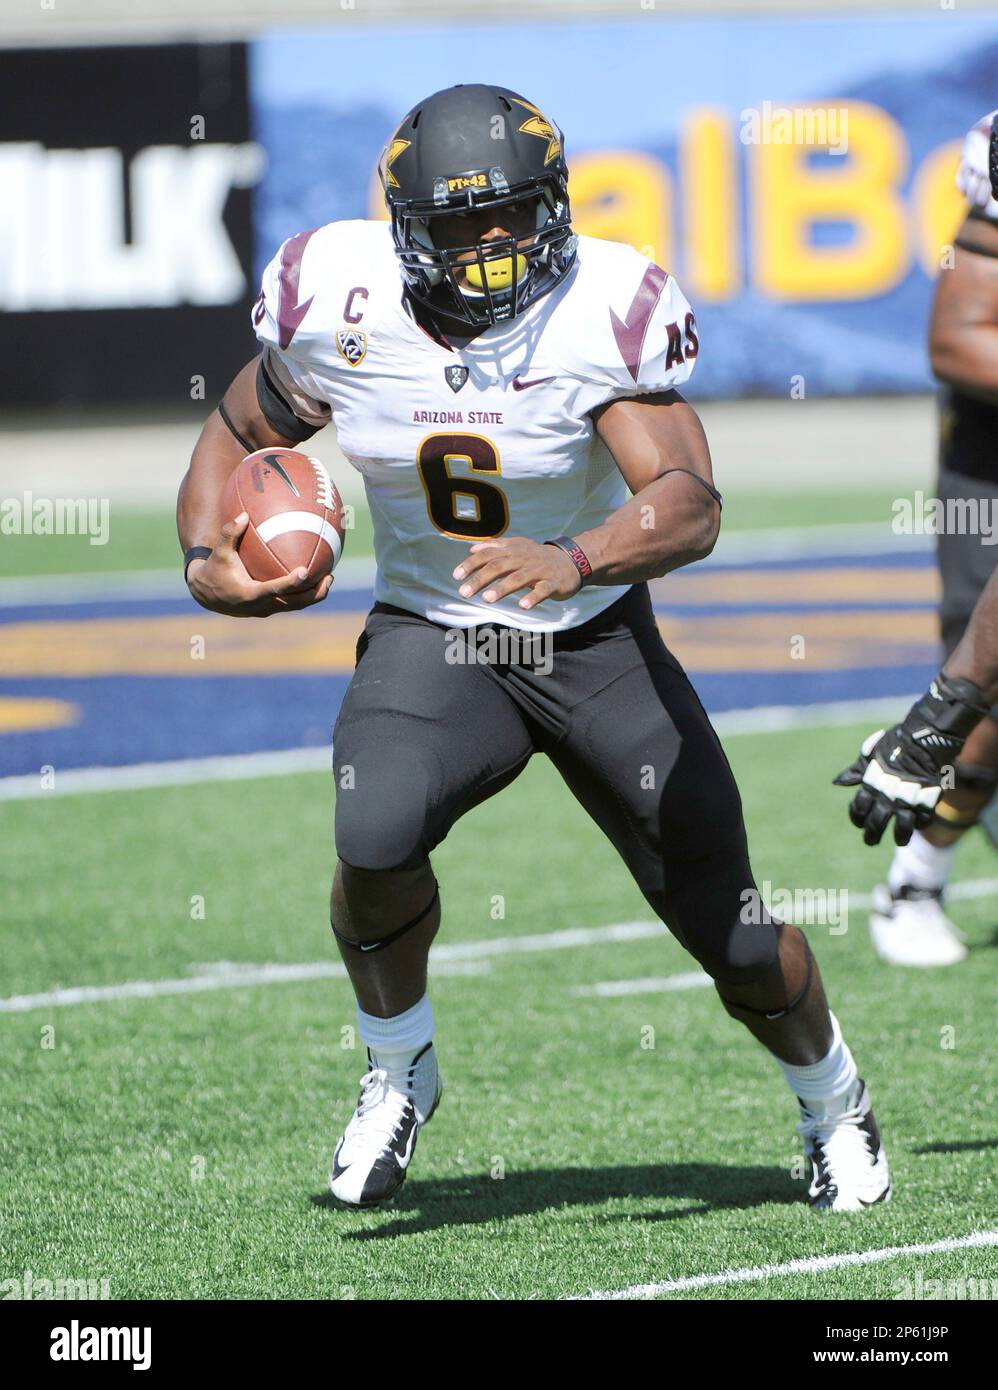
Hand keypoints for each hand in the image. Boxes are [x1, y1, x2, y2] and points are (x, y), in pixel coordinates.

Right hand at [187, 513, 332, 616]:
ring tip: (328, 579)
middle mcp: (261, 605)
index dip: (290, 582)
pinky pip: (291, 602)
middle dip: (314, 592)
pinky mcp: (269, 608)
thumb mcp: (219, 551)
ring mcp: (267, 609)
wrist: (207, 595)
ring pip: (296, 605)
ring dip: (314, 595)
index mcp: (250, 594)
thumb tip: (243, 514)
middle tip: (329, 577)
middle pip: (294, 603)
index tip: (305, 571)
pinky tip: (314, 578)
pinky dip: (304, 593)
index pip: (274, 589)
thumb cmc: (214, 570)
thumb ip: (230, 532)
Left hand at [452, 537, 581, 610]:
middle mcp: (523, 559)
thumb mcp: (517, 546)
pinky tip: (522, 606)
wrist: (572, 560)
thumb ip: (495, 546)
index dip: (471, 563)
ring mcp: (539, 571)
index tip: (456, 575)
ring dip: (502, 588)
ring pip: (519, 578)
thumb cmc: (538, 557)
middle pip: (499, 566)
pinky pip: (542, 590)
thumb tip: (472, 548)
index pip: (488, 554)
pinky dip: (533, 597)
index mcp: (513, 550)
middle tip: (464, 592)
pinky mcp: (553, 583)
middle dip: (480, 578)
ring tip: (487, 599)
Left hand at [833, 674, 988, 845]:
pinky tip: (917, 825)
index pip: (859, 808)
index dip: (856, 818)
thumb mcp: (871, 753)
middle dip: (871, 835)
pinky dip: (920, 824)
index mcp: (872, 784)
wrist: (925, 737)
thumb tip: (838, 782)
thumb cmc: (896, 743)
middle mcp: (888, 795)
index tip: (858, 822)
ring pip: (902, 828)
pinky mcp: (929, 800)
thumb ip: (856, 771)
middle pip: (876, 824)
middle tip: (870, 841)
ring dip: (900, 837)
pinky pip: (924, 820)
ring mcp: (910, 799)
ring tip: (898, 841)